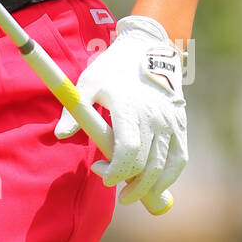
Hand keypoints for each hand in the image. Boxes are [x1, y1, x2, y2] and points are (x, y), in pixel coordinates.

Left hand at [53, 14, 187, 205]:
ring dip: (147, 186)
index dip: (114, 169)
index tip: (100, 172)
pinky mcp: (181, 126)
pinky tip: (154, 184)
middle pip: (146, 165)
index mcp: (129, 108)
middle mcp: (154, 118)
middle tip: (111, 182)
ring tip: (129, 192)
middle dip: (128, 182)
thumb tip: (60, 135)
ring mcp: (170, 123)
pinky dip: (168, 177)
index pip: (127, 150)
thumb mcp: (89, 82)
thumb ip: (75, 110)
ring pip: (163, 168)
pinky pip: (179, 160)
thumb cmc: (114, 68)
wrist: (148, 49)